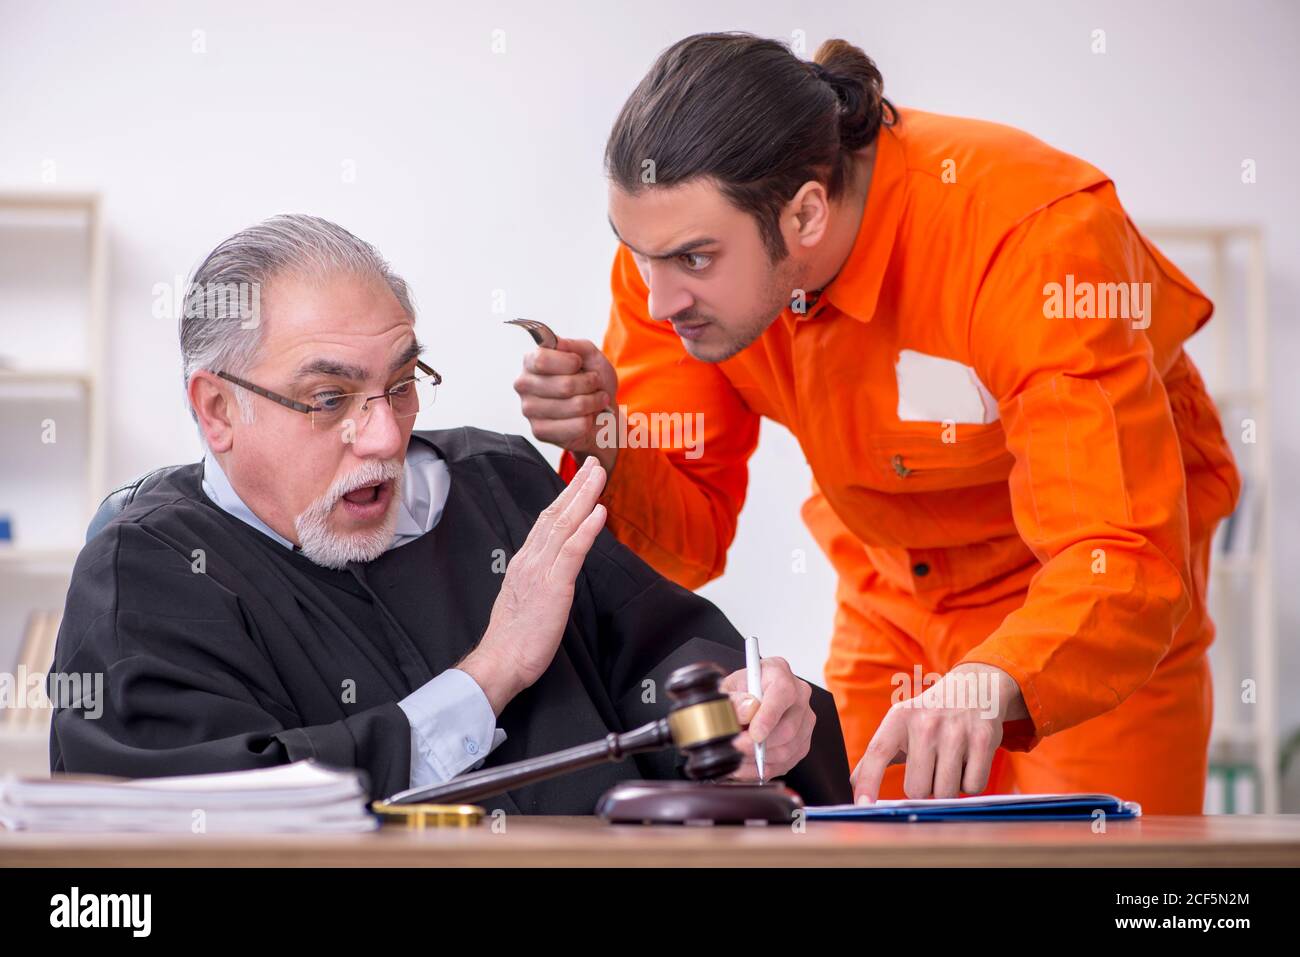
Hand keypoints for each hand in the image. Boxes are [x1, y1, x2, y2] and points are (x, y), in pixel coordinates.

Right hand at [460, 457, 607, 712]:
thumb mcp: (527, 598)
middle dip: (576, 486)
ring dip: (584, 496)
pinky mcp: (553, 587)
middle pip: (555, 513)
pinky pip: (572, 551)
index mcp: (524, 562)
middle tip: (593, 463)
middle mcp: (530, 559)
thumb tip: (556, 570)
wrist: (500, 661)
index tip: (580, 479)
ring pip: (564, 525)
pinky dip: (587, 529)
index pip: (546, 521)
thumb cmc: (514, 639)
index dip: (565, 497)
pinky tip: (599, 512)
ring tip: (598, 475)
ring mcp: (540, 571)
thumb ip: (539, 578)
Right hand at [514, 337, 619, 472]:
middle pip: (564, 385)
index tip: (579, 363)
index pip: (542, 360)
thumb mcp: (590, 356)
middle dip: (590, 383)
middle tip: (595, 384)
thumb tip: (555, 343)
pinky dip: (590, 420)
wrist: (603, 413)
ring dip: (594, 402)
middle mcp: (524, 385)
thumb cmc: (593, 383)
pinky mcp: (539, 432)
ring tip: (595, 400)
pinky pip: (578, 425)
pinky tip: (587, 418)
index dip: (569, 362)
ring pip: (575, 405)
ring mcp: (529, 410)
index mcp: (531, 362)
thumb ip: (574, 346)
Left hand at [720, 657, 814, 779]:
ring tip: (736, 757)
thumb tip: (747, 711)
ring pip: (788, 749)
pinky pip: (786, 762)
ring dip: (759, 759)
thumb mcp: (727, 688)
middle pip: (788, 727)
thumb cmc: (739, 690)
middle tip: (735, 748)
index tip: (754, 734)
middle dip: (759, 744)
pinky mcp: (802, 742)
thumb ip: (734, 698)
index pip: (783, 693)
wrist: (744, 698)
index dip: (769, 716)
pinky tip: (744, 766)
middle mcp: (798, 695)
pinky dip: (762, 769)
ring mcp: (804, 720)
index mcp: (780, 673)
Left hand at [850, 662, 1027, 802]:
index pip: (877, 752)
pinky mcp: (983, 740)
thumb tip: (854, 784)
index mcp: (899, 718)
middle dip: (924, 788)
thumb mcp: (899, 724)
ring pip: (946, 792)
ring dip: (948, 787)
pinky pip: (973, 786)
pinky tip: (968, 761)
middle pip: (917, 789)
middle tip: (930, 768)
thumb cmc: (929, 716)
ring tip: (949, 763)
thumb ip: (876, 755)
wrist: (973, 689)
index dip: (868, 782)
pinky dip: (971, 783)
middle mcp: (925, 723)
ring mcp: (955, 731)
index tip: (862, 806)